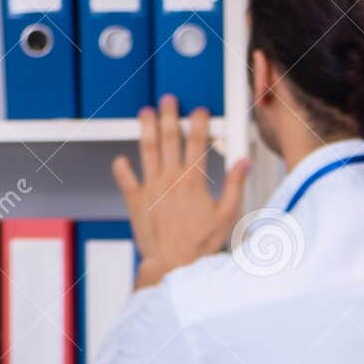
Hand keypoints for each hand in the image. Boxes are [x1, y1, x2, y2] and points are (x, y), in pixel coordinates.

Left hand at [113, 98, 249, 289]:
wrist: (173, 263)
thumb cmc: (201, 243)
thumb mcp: (228, 215)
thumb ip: (235, 185)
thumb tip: (243, 162)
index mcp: (193, 181)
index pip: (197, 143)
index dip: (199, 123)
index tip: (200, 111)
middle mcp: (169, 179)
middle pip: (169, 139)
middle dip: (169, 116)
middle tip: (168, 101)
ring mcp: (150, 188)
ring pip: (147, 151)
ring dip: (146, 129)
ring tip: (145, 113)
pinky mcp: (136, 201)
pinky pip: (125, 179)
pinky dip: (122, 167)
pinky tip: (121, 159)